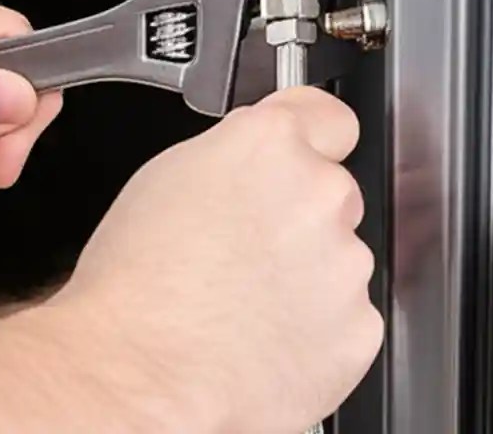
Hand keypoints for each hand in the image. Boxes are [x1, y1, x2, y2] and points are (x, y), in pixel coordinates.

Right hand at [51, 87, 381, 431]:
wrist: (138, 374)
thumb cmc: (134, 288)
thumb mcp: (164, 181)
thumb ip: (231, 158)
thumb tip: (249, 169)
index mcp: (268, 146)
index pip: (328, 117)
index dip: (311, 140)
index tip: (305, 155)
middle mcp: (320, 195)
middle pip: (330, 194)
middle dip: (299, 220)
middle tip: (245, 254)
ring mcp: (346, 264)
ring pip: (338, 261)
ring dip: (306, 278)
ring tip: (242, 307)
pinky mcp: (358, 328)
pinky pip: (346, 321)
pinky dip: (316, 333)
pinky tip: (263, 340)